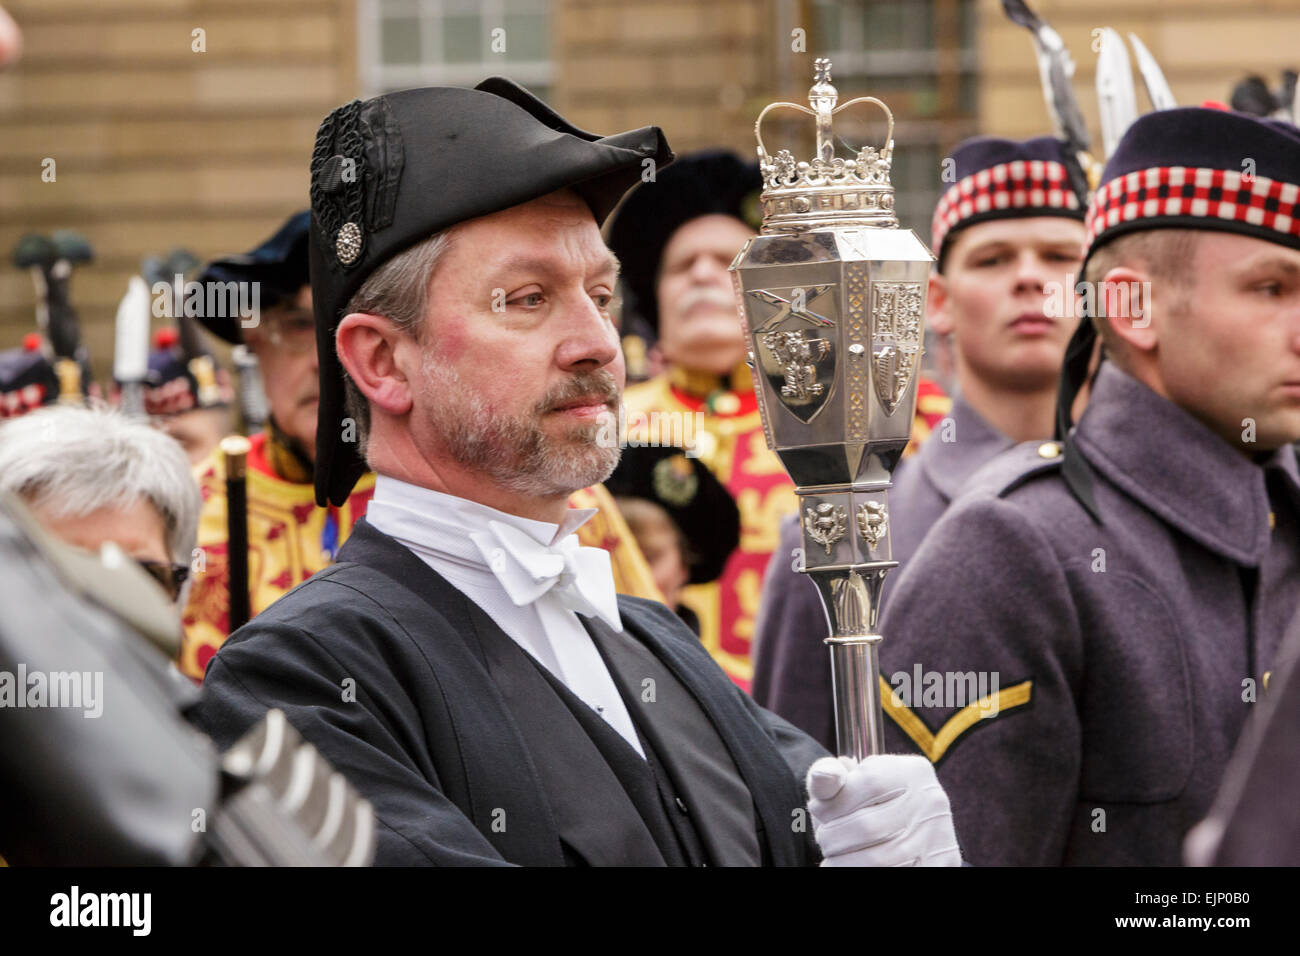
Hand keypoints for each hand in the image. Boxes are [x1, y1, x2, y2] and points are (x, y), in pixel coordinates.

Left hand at [806, 754, 960, 866]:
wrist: (906, 828)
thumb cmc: (867, 801)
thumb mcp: (849, 781)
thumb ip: (831, 776)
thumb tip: (823, 776)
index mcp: (911, 771)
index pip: (869, 782)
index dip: (834, 800)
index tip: (819, 810)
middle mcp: (931, 802)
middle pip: (869, 826)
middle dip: (833, 836)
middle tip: (825, 839)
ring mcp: (938, 837)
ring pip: (878, 859)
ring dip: (843, 861)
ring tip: (833, 858)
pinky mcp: (940, 864)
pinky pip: (894, 871)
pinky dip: (860, 870)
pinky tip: (849, 865)